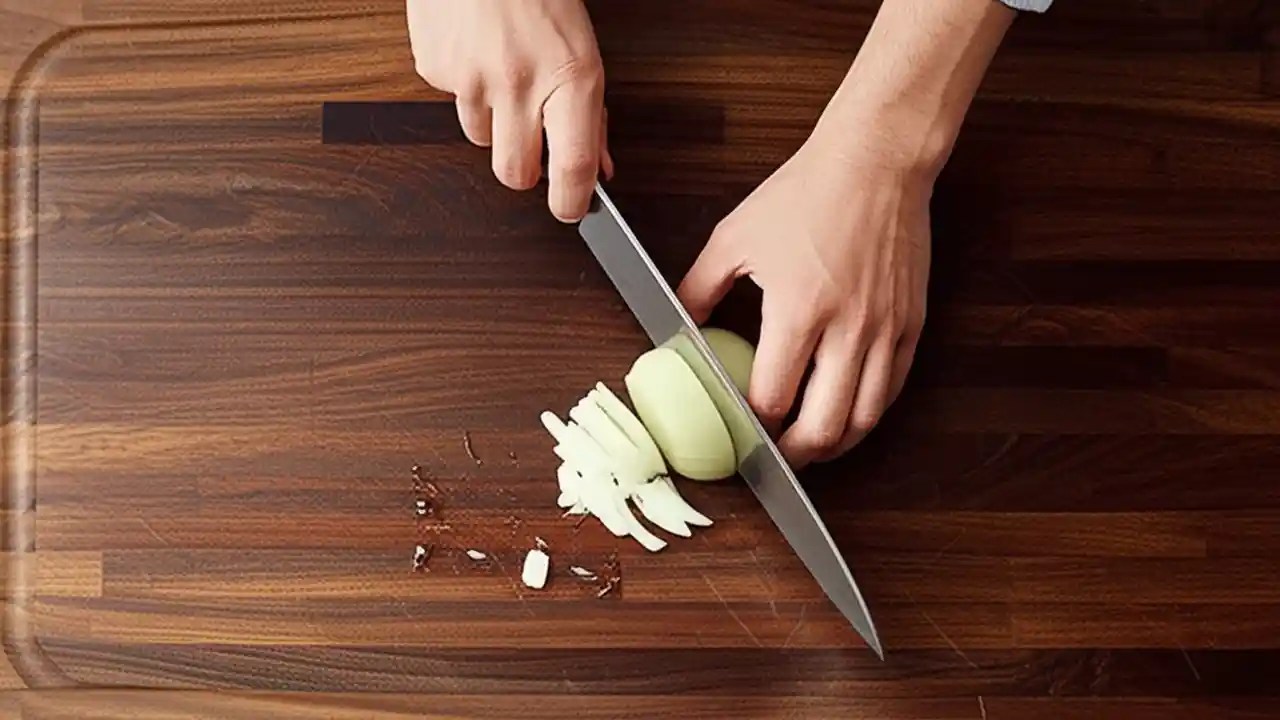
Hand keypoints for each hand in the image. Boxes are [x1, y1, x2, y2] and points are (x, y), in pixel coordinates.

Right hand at [406, 0, 613, 221]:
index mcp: (570, 77)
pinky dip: (464, 87)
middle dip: (524, 170)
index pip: (573, 167)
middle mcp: (521, 83)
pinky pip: (451, 101)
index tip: (571, 210)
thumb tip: (599, 168)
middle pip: (514, 174)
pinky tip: (476, 52)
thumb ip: (591, 114)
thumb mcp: (583, 48)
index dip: (571, 202)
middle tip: (533, 144)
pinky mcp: (435, 69)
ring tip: (504, 74)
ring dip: (494, 122)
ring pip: (481, 139)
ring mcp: (472, 78)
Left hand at [677, 140, 930, 468]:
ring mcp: (886, 330)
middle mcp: (848, 329)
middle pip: (823, 426)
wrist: (876, 161)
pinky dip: (868, 414)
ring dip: (835, 445)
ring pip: (865, 419)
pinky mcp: (911, 324)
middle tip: (774, 458)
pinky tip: (847, 413)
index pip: (773, 399)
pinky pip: (893, 390)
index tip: (738, 431)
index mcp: (799, 310)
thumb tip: (677, 325)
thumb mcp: (735, 237)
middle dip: (794, 456)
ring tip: (811, 447)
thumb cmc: (807, 192)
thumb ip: (699, 289)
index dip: (753, 428)